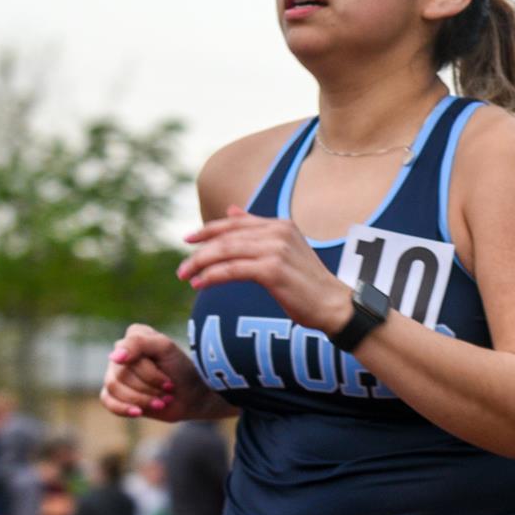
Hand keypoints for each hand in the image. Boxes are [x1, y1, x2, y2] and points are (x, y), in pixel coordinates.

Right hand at [101, 323, 213, 421]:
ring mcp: (116, 373)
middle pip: (121, 374)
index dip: (149, 373)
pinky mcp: (115, 393)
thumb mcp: (166, 349)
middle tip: (169, 390)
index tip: (169, 381)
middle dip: (150, 388)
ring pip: (114, 388)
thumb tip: (114, 357)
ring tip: (162, 401)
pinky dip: (123, 408)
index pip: (127, 356)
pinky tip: (138, 412)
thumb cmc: (181, 370)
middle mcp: (122, 353)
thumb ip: (139, 343)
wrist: (193, 396)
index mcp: (135, 335)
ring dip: (142, 399)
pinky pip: (107, 400)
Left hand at [177, 207, 353, 333]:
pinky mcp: (272, 270)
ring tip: (186, 277)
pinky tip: (200, 284)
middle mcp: (278, 232)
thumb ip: (257, 231)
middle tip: (182, 269)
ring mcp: (276, 250)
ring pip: (225, 252)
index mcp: (281, 225)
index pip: (235, 222)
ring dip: (200, 264)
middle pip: (226, 237)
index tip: (187, 239)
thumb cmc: (307, 283)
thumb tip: (231, 210)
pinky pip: (231, 270)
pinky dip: (212, 276)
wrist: (333, 305)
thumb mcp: (284, 250)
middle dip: (199, 252)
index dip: (208, 229)